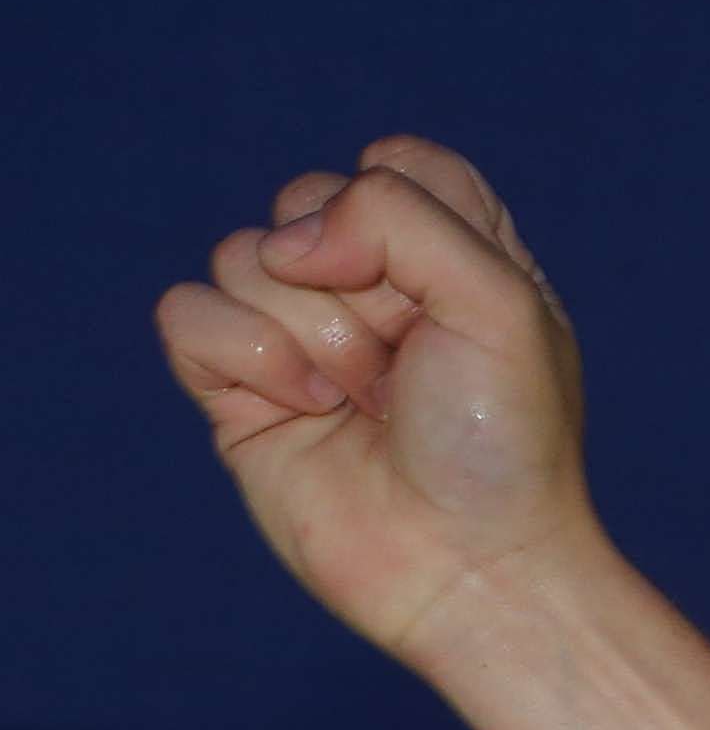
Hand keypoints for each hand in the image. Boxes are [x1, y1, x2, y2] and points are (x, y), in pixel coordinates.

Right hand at [154, 137, 602, 663]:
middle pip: (304, 200)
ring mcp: (300, 336)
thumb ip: (402, 215)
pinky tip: (309, 412)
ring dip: (311, 332)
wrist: (468, 566)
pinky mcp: (238, 388)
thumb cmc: (503, 443)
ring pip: (242, 255)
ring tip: (367, 401)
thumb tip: (291, 242)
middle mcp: (372, 288)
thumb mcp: (502, 303)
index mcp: (452, 257)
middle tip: (406, 365)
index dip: (400, 209)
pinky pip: (187, 314)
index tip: (443, 287)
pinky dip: (247, 359)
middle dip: (355, 282)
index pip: (395, 163)